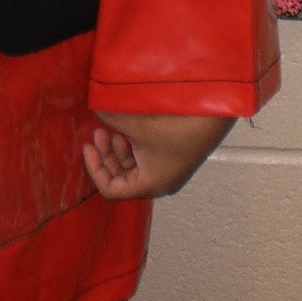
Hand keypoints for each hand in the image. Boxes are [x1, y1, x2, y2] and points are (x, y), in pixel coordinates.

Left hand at [83, 111, 234, 199]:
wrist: (214, 111)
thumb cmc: (176, 126)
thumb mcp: (136, 124)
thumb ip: (110, 119)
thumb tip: (96, 110)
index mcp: (149, 184)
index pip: (111, 190)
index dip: (95, 169)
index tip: (88, 146)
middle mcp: (159, 181)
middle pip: (122, 179)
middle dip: (106, 156)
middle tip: (98, 133)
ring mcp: (168, 168)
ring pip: (133, 166)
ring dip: (118, 149)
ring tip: (112, 128)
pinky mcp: (173, 154)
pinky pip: (145, 155)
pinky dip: (132, 143)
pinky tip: (128, 125)